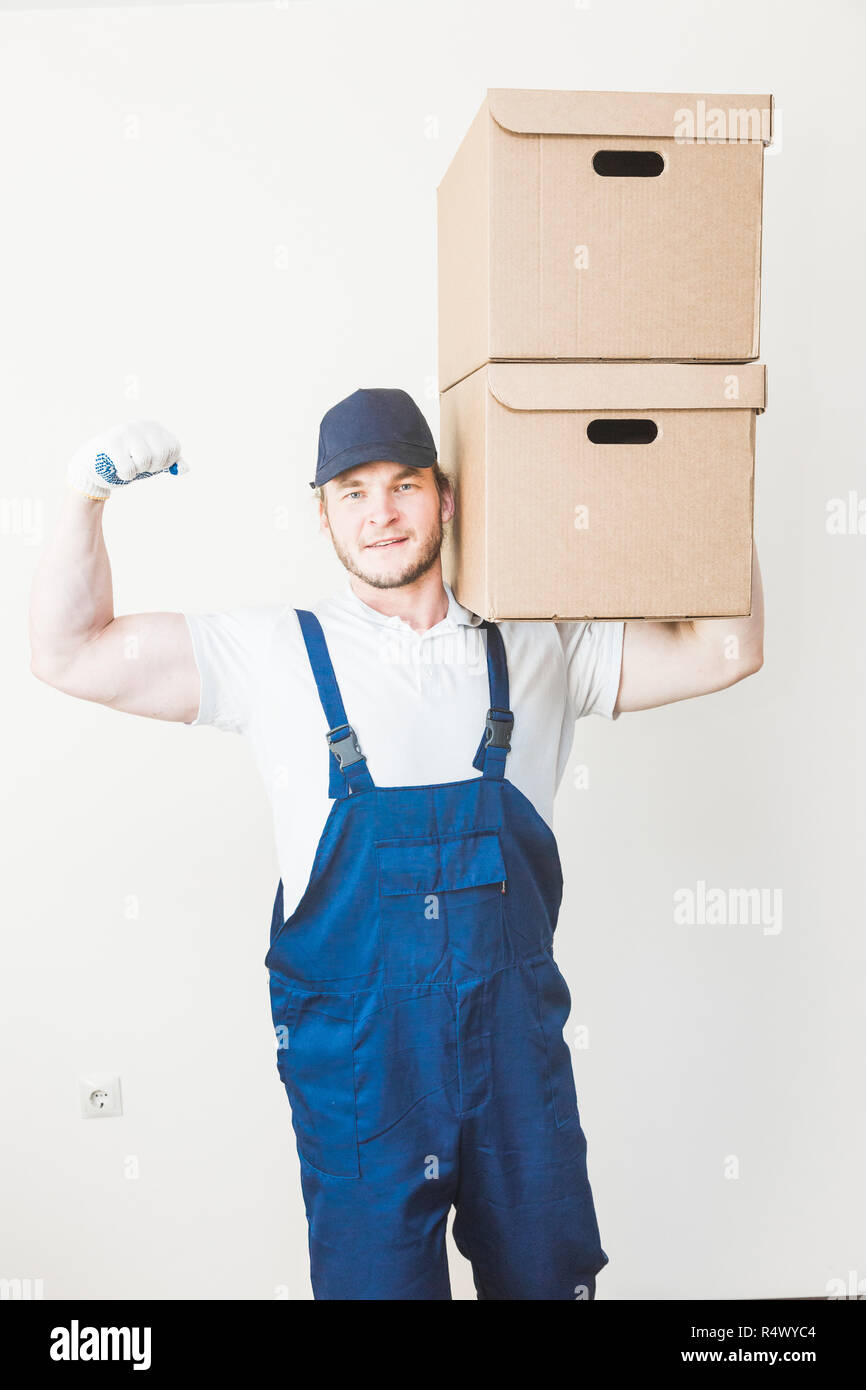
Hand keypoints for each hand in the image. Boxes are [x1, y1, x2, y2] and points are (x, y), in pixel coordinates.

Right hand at [66, 419, 188, 500]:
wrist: (94, 466)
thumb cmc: (128, 462)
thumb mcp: (153, 462)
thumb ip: (170, 463)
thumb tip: (185, 468)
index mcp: (154, 427)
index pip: (174, 448)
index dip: (166, 462)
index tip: (153, 463)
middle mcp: (140, 425)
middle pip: (161, 454)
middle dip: (152, 467)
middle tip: (138, 465)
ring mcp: (125, 432)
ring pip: (145, 460)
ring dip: (137, 471)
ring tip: (129, 465)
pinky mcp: (110, 442)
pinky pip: (128, 469)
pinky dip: (125, 475)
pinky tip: (117, 468)